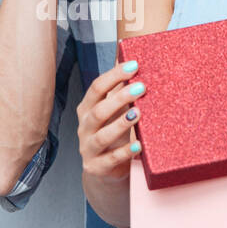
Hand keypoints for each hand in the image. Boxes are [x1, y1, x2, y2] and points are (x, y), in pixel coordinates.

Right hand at [76, 60, 146, 183]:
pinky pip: (110, 159)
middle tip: (142, 87)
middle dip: (119, 98)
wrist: (104, 171)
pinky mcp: (96, 167)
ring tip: (138, 114)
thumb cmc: (112, 134)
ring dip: (120, 124)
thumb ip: (119, 89)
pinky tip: (138, 146)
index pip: (96, 88)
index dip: (114, 76)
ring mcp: (88, 148)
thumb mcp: (113, 112)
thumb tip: (128, 56)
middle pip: (98, 110)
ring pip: (101, 135)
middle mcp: (84, 127)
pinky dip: (124, 152)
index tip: (135, 65)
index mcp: (87, 109)